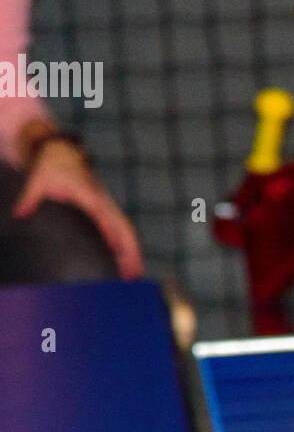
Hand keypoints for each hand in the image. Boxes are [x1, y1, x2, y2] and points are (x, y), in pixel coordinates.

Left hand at [12, 140, 144, 278]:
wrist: (62, 155)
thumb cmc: (50, 169)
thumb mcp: (37, 179)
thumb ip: (29, 197)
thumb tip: (19, 214)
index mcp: (88, 194)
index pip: (101, 213)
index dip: (109, 229)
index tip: (115, 247)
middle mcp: (103, 202)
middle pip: (123, 227)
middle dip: (130, 250)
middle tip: (133, 273)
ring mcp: (108, 207)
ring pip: (127, 232)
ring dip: (134, 253)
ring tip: (136, 277)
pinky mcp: (109, 212)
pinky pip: (124, 231)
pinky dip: (129, 249)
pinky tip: (130, 266)